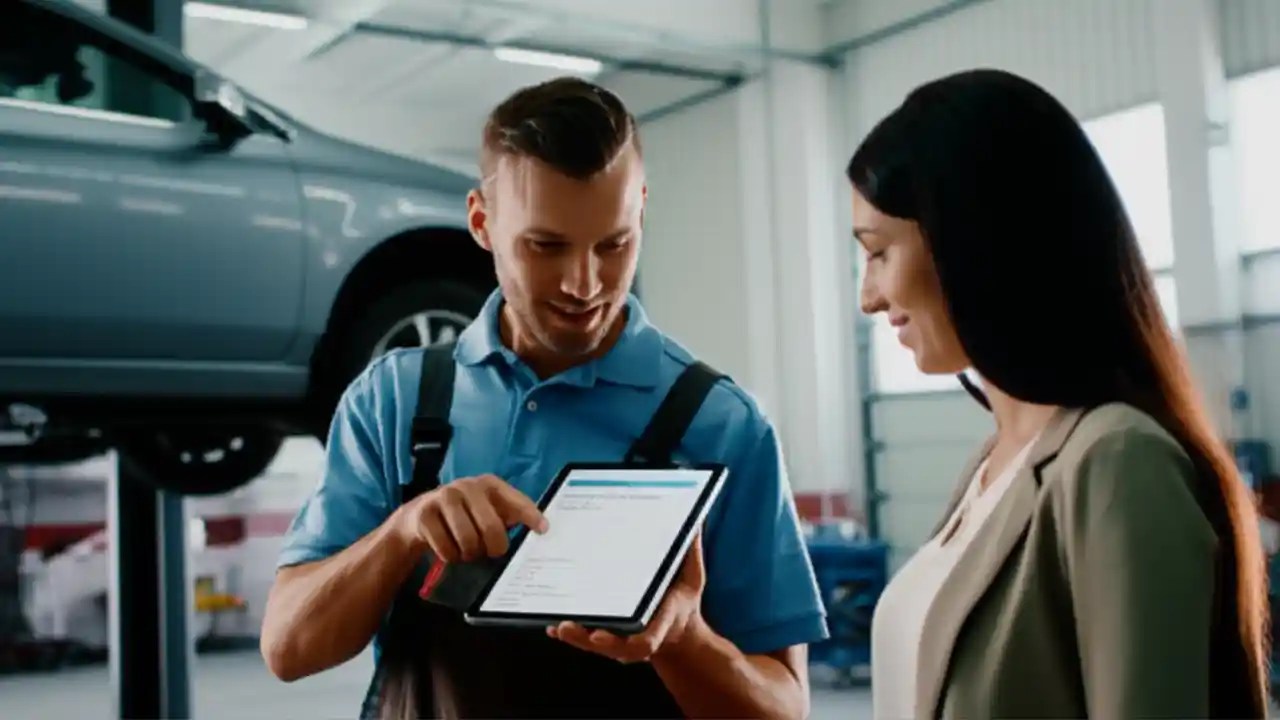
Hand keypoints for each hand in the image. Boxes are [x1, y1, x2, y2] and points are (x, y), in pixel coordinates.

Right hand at [397, 474, 547, 562]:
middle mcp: (468, 486)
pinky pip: (445, 547)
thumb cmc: (465, 515)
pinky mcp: (425, 514)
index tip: (543, 529)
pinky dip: (450, 556)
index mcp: (490, 484)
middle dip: (494, 547)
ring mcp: (444, 497)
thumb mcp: (488, 511)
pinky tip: (450, 550)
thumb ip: (511, 516)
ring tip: (468, 551)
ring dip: (470, 554)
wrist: (420, 515)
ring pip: (467, 540)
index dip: (530, 515)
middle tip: (492, 552)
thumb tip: (542, 529)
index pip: (515, 500)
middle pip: (491, 527)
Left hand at [548, 533, 706, 663]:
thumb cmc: (683, 603)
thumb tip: (692, 522)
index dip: (628, 640)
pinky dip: (572, 635)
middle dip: (589, 639)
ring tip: (559, 626)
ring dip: (577, 637)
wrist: (679, 635)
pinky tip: (553, 625)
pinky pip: (588, 639)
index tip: (601, 635)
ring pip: (598, 646)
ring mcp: (624, 642)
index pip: (647, 638)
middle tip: (567, 627)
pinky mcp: (611, 639)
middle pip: (615, 647)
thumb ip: (690, 554)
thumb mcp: (694, 579)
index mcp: (663, 622)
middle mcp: (641, 636)